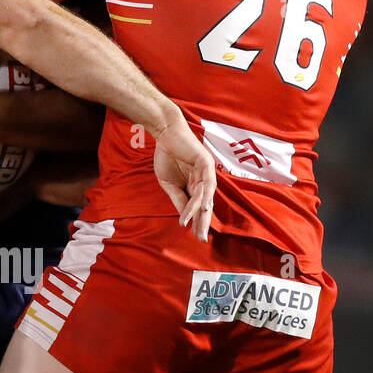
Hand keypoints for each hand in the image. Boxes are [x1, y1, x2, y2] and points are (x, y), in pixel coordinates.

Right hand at [152, 112, 216, 240]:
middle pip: (206, 205)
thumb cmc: (167, 155)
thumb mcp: (169, 184)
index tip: (196, 237)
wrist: (165, 134)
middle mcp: (205, 180)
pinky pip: (204, 185)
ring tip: (199, 229)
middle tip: (202, 239)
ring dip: (201, 214)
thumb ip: (178, 198)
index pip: (199, 207)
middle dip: (204, 223)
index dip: (197, 221)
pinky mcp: (206, 164)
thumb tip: (184, 217)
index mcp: (196, 185)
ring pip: (205, 198)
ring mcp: (207, 172)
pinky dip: (199, 199)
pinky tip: (196, 211)